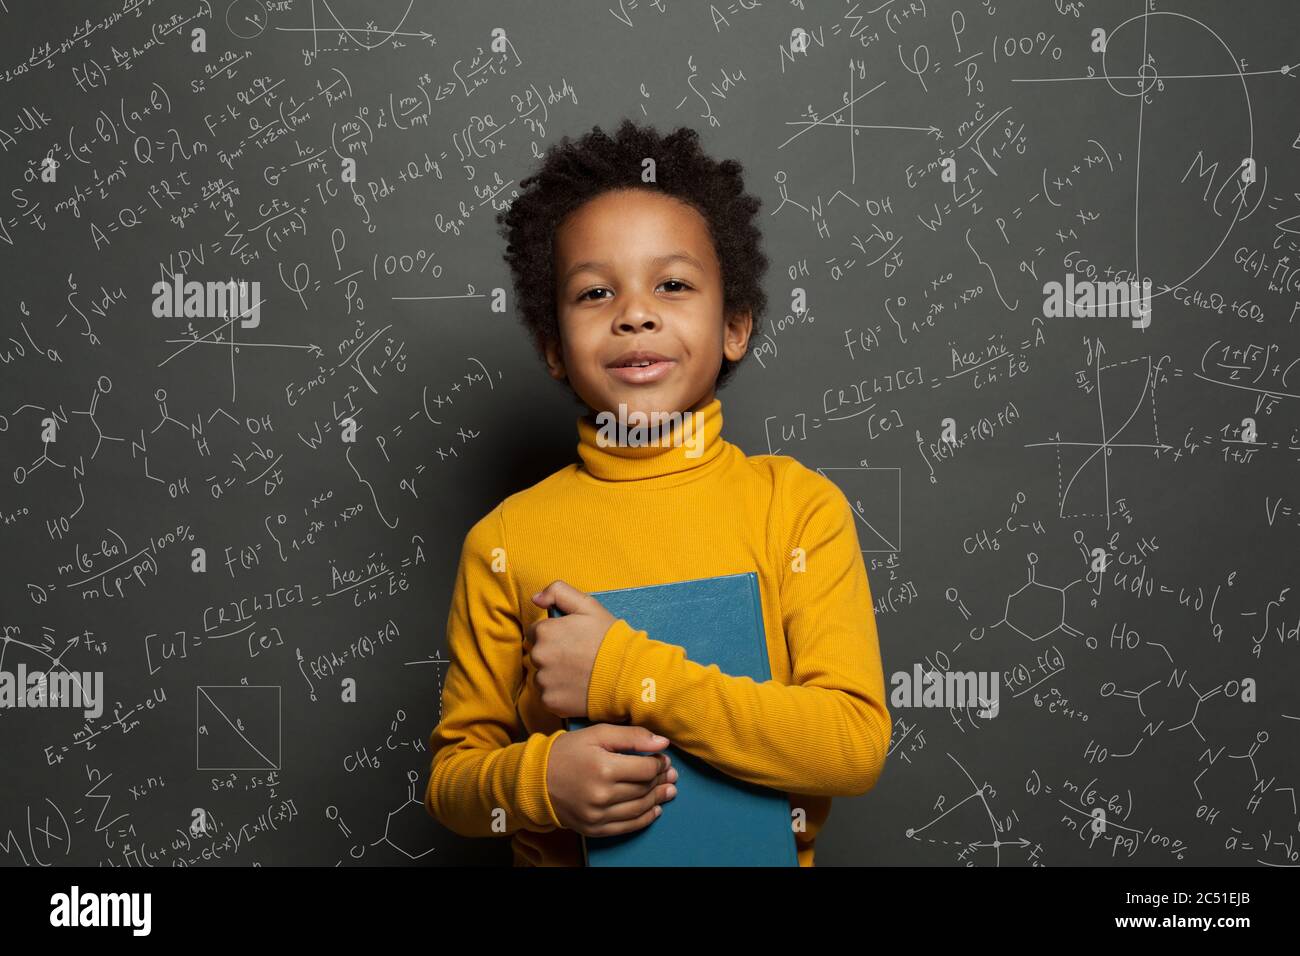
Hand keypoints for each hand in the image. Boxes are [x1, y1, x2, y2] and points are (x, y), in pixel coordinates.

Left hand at [529, 580, 616, 718]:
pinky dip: (559, 694)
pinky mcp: (550, 702)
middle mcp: (538, 656)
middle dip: (553, 655)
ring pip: (542, 677)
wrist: (627, 675)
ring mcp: (544, 681)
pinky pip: (547, 697)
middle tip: (577, 658)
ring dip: (554, 676)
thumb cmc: (610, 639)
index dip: (554, 635)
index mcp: (545, 631)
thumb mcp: (588, 605)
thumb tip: (536, 598)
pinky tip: (577, 688)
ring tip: (579, 674)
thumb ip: (559, 592)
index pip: (536, 633)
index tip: (571, 641)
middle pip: (537, 655)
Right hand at [546, 724, 678, 835]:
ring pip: (639, 808)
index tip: (663, 759)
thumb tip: (663, 742)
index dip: (659, 763)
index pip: (646, 769)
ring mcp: (597, 815)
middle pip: (644, 789)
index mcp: (603, 768)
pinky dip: (644, 819)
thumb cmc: (567, 752)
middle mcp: (602, 795)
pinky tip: (654, 809)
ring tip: (668, 791)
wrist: (536, 779)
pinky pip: (627, 827)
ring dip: (658, 799)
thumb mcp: (597, 734)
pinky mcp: (594, 828)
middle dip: (661, 780)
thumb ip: (631, 736)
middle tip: (671, 774)